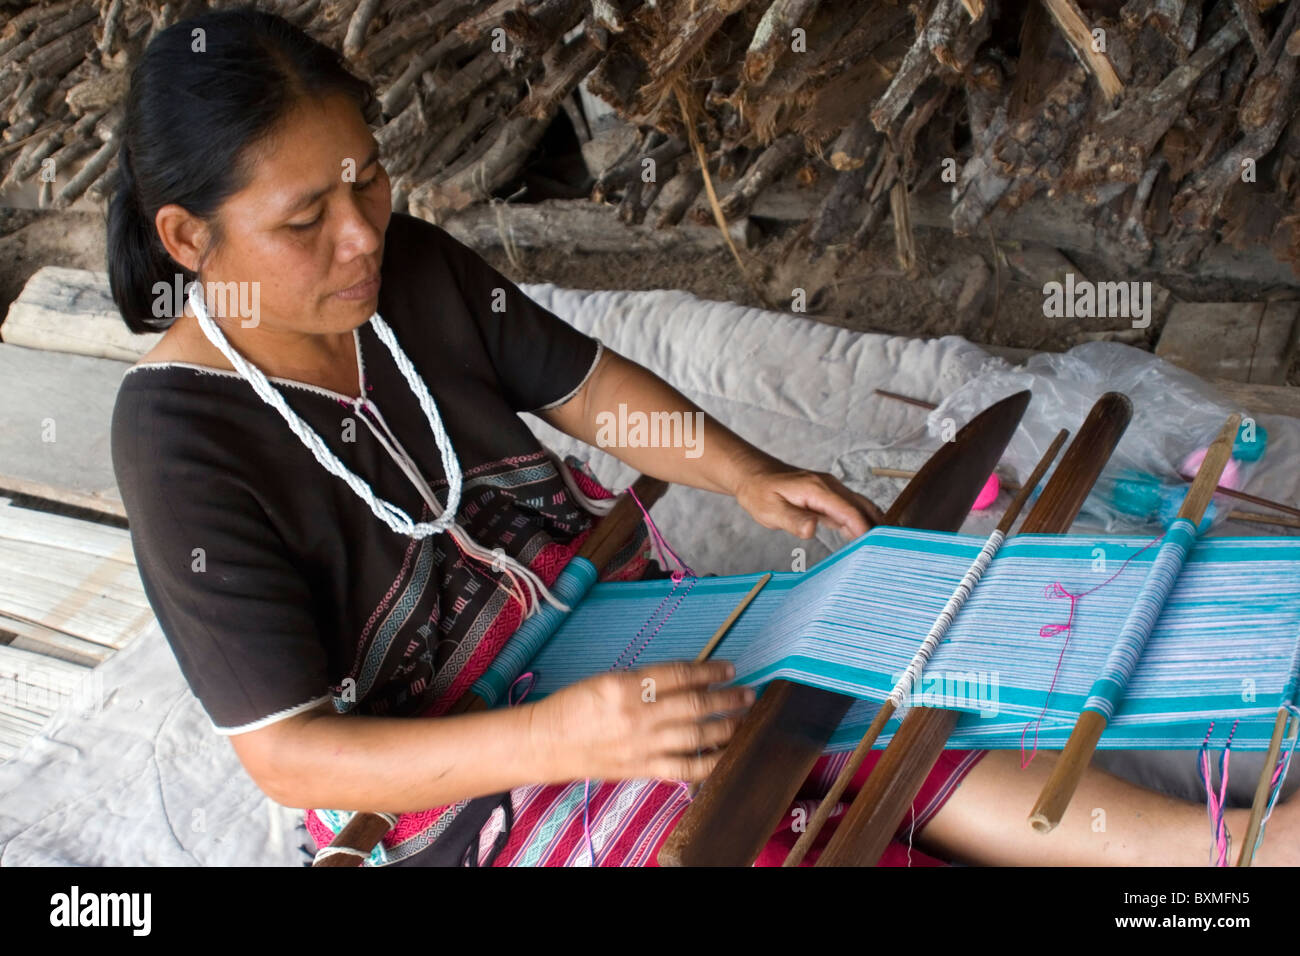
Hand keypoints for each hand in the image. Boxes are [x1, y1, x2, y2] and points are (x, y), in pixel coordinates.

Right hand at [528, 661, 753, 782]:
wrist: (547, 743)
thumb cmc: (575, 705)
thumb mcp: (608, 679)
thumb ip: (648, 680)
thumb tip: (691, 679)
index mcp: (626, 686)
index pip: (680, 675)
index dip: (710, 670)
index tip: (729, 668)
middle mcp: (637, 716)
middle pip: (695, 706)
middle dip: (728, 699)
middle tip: (748, 693)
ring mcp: (641, 746)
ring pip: (696, 736)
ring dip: (727, 726)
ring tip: (745, 718)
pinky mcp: (642, 770)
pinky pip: (684, 769)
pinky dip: (710, 762)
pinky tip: (727, 754)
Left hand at [734, 462, 884, 539]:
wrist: (752, 474)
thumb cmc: (759, 492)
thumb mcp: (769, 510)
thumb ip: (792, 520)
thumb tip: (812, 529)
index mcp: (818, 489)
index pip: (849, 511)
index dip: (864, 529)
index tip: (876, 547)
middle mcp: (829, 487)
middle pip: (862, 507)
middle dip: (877, 527)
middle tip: (889, 550)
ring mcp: (830, 490)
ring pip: (859, 507)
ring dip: (871, 525)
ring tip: (883, 548)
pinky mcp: (827, 497)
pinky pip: (849, 509)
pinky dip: (859, 522)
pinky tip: (865, 539)